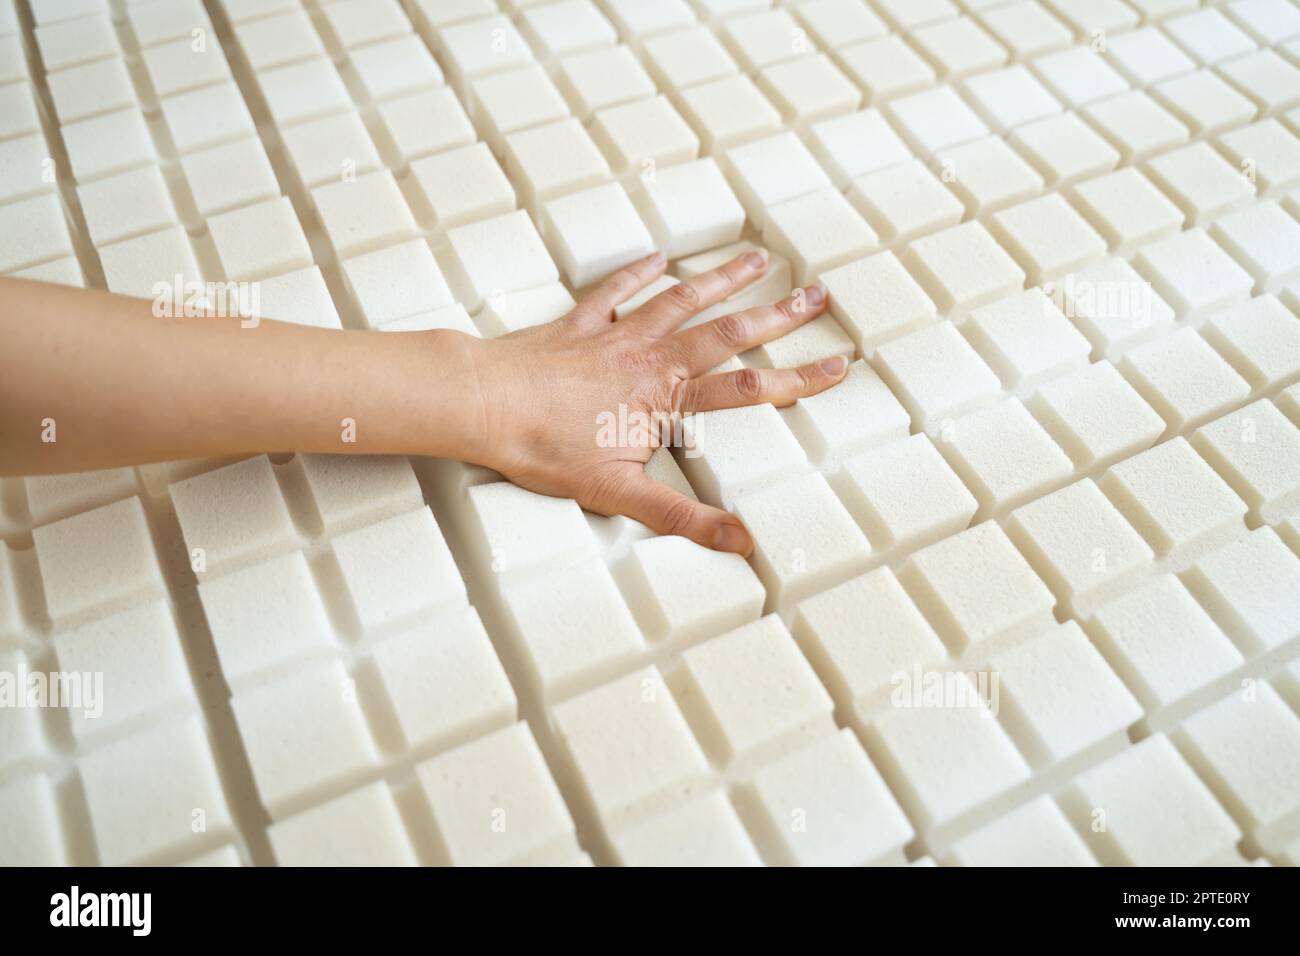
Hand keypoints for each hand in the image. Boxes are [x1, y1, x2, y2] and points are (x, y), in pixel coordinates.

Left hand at [453, 250, 848, 554]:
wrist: (483, 404)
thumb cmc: (544, 449)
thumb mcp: (617, 494)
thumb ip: (681, 517)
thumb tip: (738, 541)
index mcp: (666, 399)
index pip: (748, 389)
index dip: (797, 380)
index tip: (838, 367)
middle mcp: (650, 357)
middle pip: (727, 331)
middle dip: (777, 315)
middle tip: (817, 295)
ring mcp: (615, 335)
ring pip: (681, 299)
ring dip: (722, 279)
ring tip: (757, 258)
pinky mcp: (578, 324)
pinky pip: (615, 290)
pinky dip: (638, 272)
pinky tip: (658, 256)